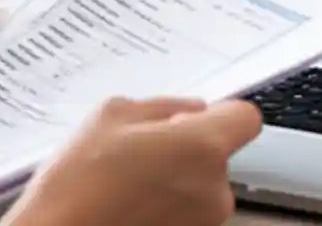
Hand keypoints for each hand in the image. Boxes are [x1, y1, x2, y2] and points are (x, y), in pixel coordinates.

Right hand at [2, 97, 262, 225]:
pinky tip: (128, 209)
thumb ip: (161, 107)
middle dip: (187, 151)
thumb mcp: (109, 118)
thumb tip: (190, 110)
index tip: (193, 120)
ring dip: (175, 183)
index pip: (246, 117)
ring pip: (201, 188)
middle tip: (139, 155)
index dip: (221, 114)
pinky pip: (187, 214)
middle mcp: (215, 188)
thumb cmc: (76, 187)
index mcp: (203, 146)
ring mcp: (205, 222)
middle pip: (217, 156)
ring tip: (125, 187)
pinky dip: (166, 210)